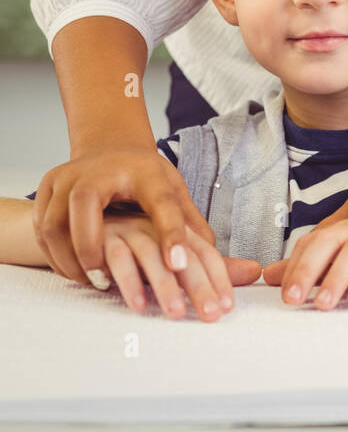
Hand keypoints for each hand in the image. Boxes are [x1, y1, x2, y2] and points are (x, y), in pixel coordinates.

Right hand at [32, 146, 215, 286]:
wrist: (109, 149)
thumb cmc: (143, 176)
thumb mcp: (172, 191)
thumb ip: (190, 222)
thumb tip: (221, 253)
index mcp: (144, 169)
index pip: (160, 200)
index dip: (171, 233)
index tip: (179, 265)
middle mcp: (100, 168)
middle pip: (85, 201)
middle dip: (91, 245)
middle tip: (105, 281)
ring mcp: (68, 175)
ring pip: (54, 219)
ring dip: (70, 257)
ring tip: (91, 281)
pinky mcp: (48, 188)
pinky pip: (42, 228)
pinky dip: (56, 254)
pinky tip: (73, 272)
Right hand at [94, 211, 259, 319]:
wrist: (86, 210)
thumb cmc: (132, 236)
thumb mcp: (172, 251)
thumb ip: (208, 265)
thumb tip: (254, 272)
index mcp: (176, 229)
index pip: (205, 252)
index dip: (219, 278)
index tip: (226, 306)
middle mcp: (156, 226)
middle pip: (184, 255)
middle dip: (198, 286)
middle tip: (210, 314)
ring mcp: (129, 229)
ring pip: (152, 256)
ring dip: (164, 286)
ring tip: (176, 313)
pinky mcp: (103, 237)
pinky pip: (115, 257)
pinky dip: (126, 281)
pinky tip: (136, 303)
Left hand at [262, 216, 347, 308]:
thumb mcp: (345, 249)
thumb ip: (311, 261)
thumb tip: (268, 276)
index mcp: (344, 227)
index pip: (313, 241)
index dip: (297, 266)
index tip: (284, 295)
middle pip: (329, 241)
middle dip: (309, 269)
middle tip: (293, 299)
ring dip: (339, 277)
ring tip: (324, 304)